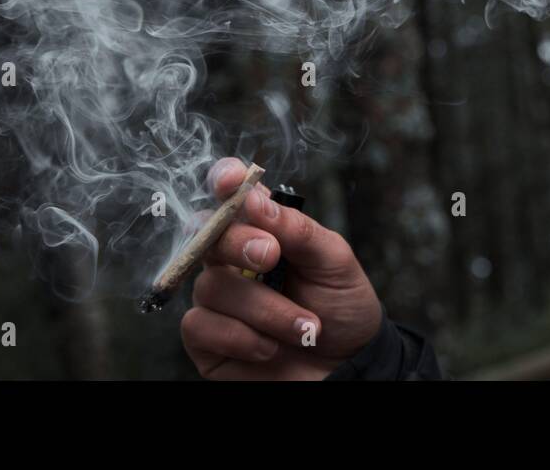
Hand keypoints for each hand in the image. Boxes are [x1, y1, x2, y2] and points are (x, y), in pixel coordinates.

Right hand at [180, 157, 382, 378]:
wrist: (350, 369)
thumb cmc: (343, 308)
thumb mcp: (334, 262)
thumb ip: (297, 229)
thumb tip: (255, 199)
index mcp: (264, 232)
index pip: (232, 197)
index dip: (224, 181)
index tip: (231, 181)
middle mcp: (232, 261)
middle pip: (208, 235)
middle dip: (239, 243)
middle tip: (271, 256)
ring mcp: (217, 300)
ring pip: (211, 286)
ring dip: (264, 308)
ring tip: (304, 326)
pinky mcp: (207, 340)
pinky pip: (199, 326)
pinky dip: (242, 337)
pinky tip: (271, 348)